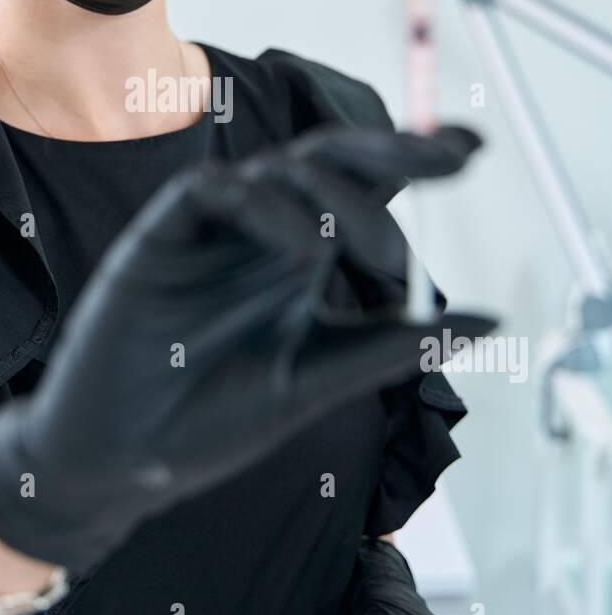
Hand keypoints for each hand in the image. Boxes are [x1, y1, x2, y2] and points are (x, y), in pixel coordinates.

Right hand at [0, 122, 496, 573]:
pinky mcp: (157, 239)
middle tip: (452, 158)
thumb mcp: (318, 380)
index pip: (360, 192)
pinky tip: (306, 250)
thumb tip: (493, 322)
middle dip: (393, 149)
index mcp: (295, 261)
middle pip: (328, 162)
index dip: (413, 159)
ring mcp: (208, 234)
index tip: (473, 147)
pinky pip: (213, 191)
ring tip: (372, 252)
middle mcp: (257, 236)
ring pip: (279, 170)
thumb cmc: (205, 423)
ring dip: (338, 197)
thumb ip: (396, 344)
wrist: (119, 467)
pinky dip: (266, 208)